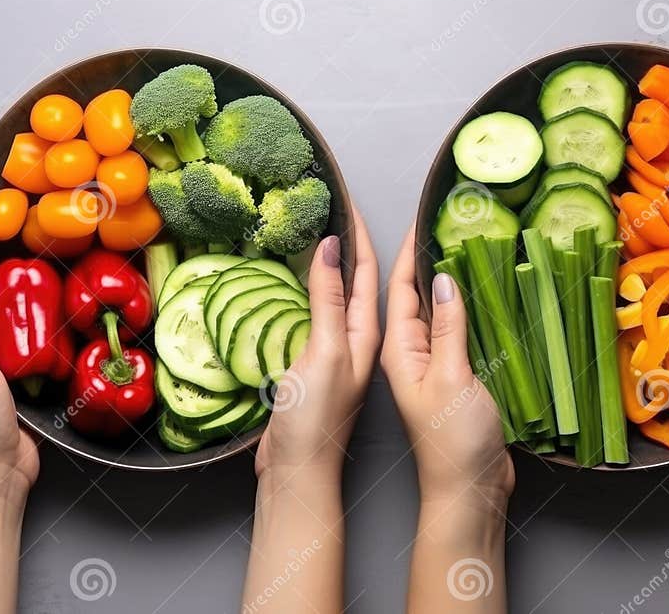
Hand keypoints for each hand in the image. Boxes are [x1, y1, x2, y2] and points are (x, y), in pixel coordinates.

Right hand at [255, 207, 379, 480]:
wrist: (299, 472)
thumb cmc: (318, 420)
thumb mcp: (329, 353)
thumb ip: (331, 303)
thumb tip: (331, 247)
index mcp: (369, 335)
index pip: (370, 271)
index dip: (363, 233)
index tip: (350, 197)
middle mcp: (357, 340)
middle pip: (357, 279)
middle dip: (351, 242)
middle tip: (335, 205)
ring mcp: (338, 354)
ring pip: (338, 297)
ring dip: (333, 264)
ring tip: (321, 231)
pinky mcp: (317, 367)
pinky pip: (320, 317)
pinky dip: (314, 293)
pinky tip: (302, 287)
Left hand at [381, 226, 513, 508]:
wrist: (469, 491)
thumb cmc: (452, 441)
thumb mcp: (448, 378)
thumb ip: (445, 329)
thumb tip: (443, 278)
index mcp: (399, 350)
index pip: (397, 287)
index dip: (406, 250)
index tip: (417, 215)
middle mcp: (412, 353)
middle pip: (416, 294)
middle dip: (426, 257)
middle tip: (444, 220)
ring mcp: (434, 365)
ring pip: (439, 310)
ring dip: (449, 279)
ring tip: (466, 243)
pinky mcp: (456, 377)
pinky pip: (458, 331)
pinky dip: (468, 307)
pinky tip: (484, 292)